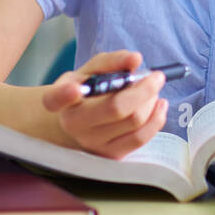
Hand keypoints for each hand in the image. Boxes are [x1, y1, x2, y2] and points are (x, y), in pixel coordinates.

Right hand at [42, 50, 167, 158]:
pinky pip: (140, 138)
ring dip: (151, 101)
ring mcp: (92, 143)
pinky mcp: (111, 155)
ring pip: (134, 121)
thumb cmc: (88, 90)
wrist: (83, 121)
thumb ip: (112, 61)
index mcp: (60, 99)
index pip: (55, 99)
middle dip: (144, 89)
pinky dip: (156, 118)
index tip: (74, 89)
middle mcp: (72, 125)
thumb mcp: (93, 70)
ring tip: (153, 89)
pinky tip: (159, 105)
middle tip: (156, 76)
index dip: (64, 95)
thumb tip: (135, 59)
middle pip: (115, 108)